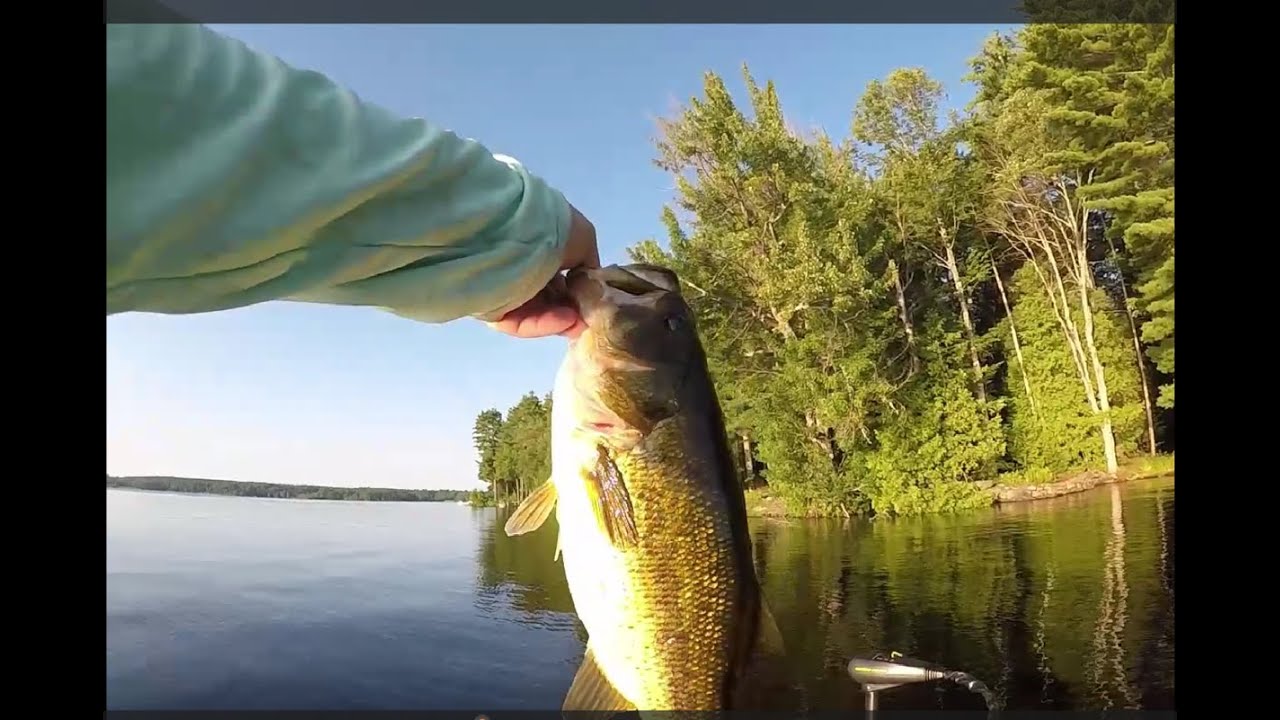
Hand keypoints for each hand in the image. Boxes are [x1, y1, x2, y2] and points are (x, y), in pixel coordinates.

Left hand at [487, 204, 599, 338]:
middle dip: (569, 311)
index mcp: (536, 250)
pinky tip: (565, 320)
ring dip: (560, 319)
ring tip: (578, 321)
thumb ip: (588, 262)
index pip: (557, 278)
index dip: (577, 293)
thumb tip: (589, 281)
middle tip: (586, 320)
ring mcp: (504, 290)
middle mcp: (518, 269)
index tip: (593, 303)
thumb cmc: (553, 228)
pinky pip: (520, 322)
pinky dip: (544, 324)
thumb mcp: (583, 237)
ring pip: (535, 313)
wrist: (519, 227)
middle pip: (546, 299)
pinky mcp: (491, 309)